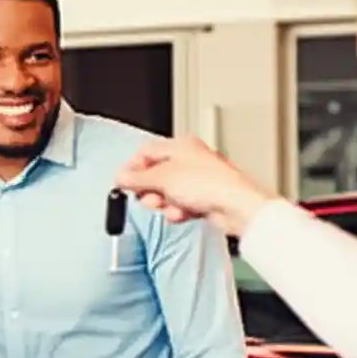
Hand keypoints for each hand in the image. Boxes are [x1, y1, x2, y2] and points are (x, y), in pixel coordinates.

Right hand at [114, 137, 278, 235]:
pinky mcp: (203, 198)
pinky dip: (179, 210)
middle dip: (150, 190)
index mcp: (180, 145)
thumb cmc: (209, 184)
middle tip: (150, 197)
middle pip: (155, 174)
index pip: (146, 152)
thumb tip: (120, 177)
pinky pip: (180, 205)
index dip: (132, 168)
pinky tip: (184, 212)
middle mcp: (188, 159)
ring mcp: (196, 180)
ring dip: (164, 203)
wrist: (236, 206)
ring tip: (172, 205)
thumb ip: (137, 178)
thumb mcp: (162, 178)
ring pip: (166, 192)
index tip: (124, 183)